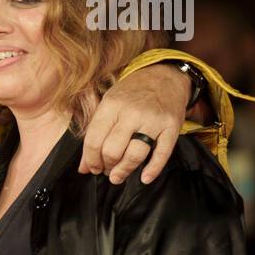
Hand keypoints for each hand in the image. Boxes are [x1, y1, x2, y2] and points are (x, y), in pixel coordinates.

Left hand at [79, 64, 190, 183]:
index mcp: (111, 106)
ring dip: (124, 171)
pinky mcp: (171, 127)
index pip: (93, 140)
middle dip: (106, 166)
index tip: (92, 168)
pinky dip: (153, 169)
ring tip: (118, 176)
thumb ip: (95, 133)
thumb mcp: (108, 105)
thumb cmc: (131, 93)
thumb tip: (83, 167)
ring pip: (135, 155)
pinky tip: (144, 178)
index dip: (90, 160)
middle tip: (106, 171)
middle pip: (112, 150)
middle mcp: (131, 113)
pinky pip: (162, 154)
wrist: (165, 76)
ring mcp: (153, 120)